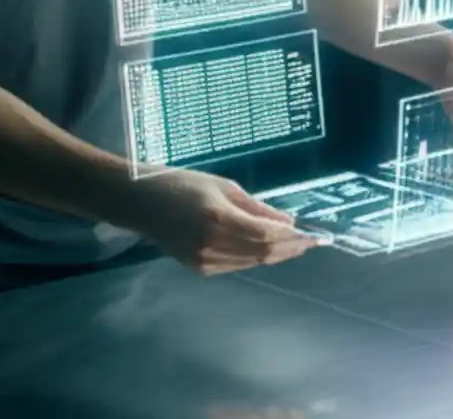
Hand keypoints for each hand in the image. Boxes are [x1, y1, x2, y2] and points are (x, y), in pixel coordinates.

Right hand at [126, 171, 318, 275]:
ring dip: (276, 255)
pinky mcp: (199, 268)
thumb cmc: (180, 184)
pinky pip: (237, 265)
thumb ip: (256, 207)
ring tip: (295, 245)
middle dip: (290, 249)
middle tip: (311, 242)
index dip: (293, 238)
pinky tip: (268, 249)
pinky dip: (256, 258)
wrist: (138, 203)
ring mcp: (203, 261)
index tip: (314, 234)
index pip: (266, 236)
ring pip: (252, 262)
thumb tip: (288, 222)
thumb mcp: (222, 186)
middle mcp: (211, 245)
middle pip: (262, 253)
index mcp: (217, 219)